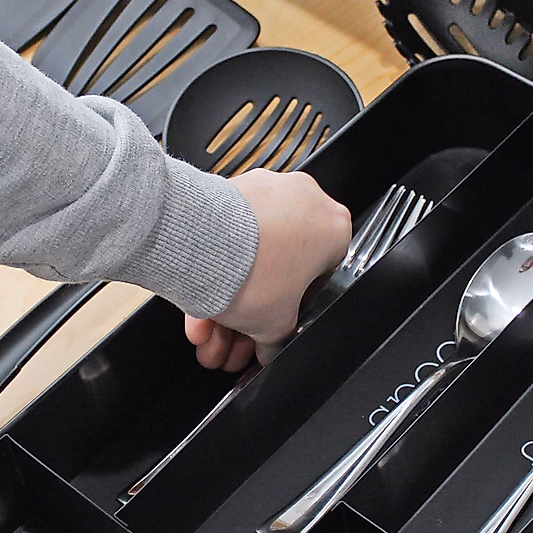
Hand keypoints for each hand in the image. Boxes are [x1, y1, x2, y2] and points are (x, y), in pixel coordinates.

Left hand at [187, 169, 350, 367]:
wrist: (202, 243)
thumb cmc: (250, 269)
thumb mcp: (277, 323)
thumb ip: (280, 337)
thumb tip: (271, 344)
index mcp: (335, 228)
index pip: (321, 279)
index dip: (295, 310)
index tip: (275, 325)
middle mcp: (305, 201)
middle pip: (279, 269)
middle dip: (252, 311)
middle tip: (235, 337)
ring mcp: (266, 191)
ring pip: (251, 254)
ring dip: (229, 297)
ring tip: (209, 332)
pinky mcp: (231, 188)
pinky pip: (228, 235)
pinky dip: (215, 269)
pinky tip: (198, 307)